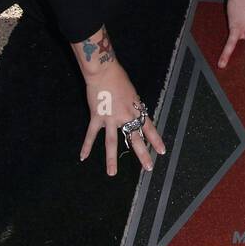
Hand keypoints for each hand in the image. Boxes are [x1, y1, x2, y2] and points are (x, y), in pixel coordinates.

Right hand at [78, 52, 165, 176]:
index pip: (149, 128)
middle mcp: (125, 117)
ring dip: (111, 159)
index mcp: (136, 110)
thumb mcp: (133, 94)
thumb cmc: (119, 79)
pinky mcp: (97, 117)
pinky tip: (83, 157)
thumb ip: (133, 107)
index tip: (162, 151)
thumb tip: (135, 116)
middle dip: (142, 154)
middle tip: (148, 167)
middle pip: (135, 139)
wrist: (104, 72)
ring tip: (112, 173)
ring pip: (111, 143)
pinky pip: (91, 134)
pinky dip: (86, 145)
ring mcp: (110, 119)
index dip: (156, 140)